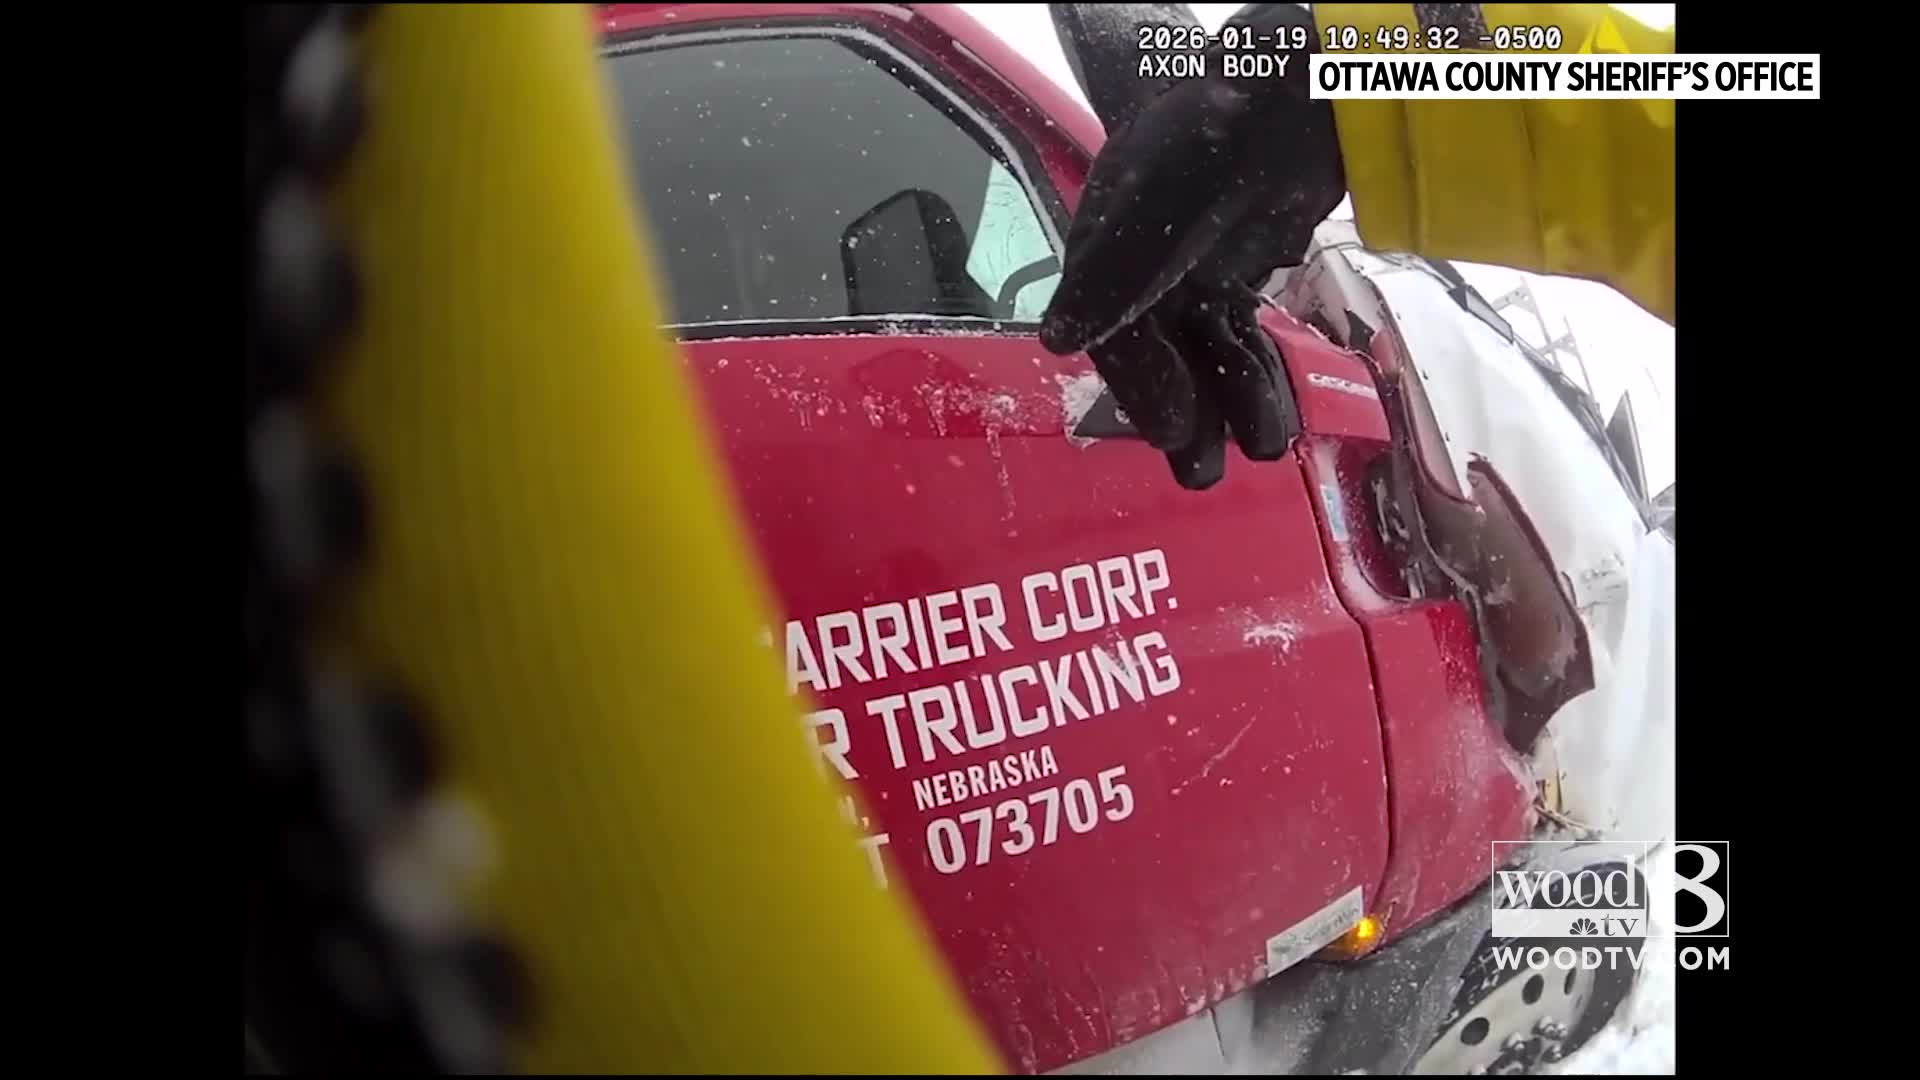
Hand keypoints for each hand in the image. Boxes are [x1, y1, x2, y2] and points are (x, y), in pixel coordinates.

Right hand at [1041, 4, 1345, 487]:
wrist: (1307, 88)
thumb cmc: (1225, 134)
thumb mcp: (1160, 203)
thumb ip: (1113, 274)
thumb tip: (1057, 342)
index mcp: (1110, 236)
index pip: (1112, 330)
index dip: (1139, 385)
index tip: (1170, 432)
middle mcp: (1145, 254)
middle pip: (1155, 352)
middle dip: (1181, 413)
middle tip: (1200, 472)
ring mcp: (1196, 258)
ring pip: (1201, 350)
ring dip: (1226, 403)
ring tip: (1257, 451)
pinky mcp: (1244, 260)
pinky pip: (1239, 331)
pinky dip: (1254, 372)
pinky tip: (1272, 413)